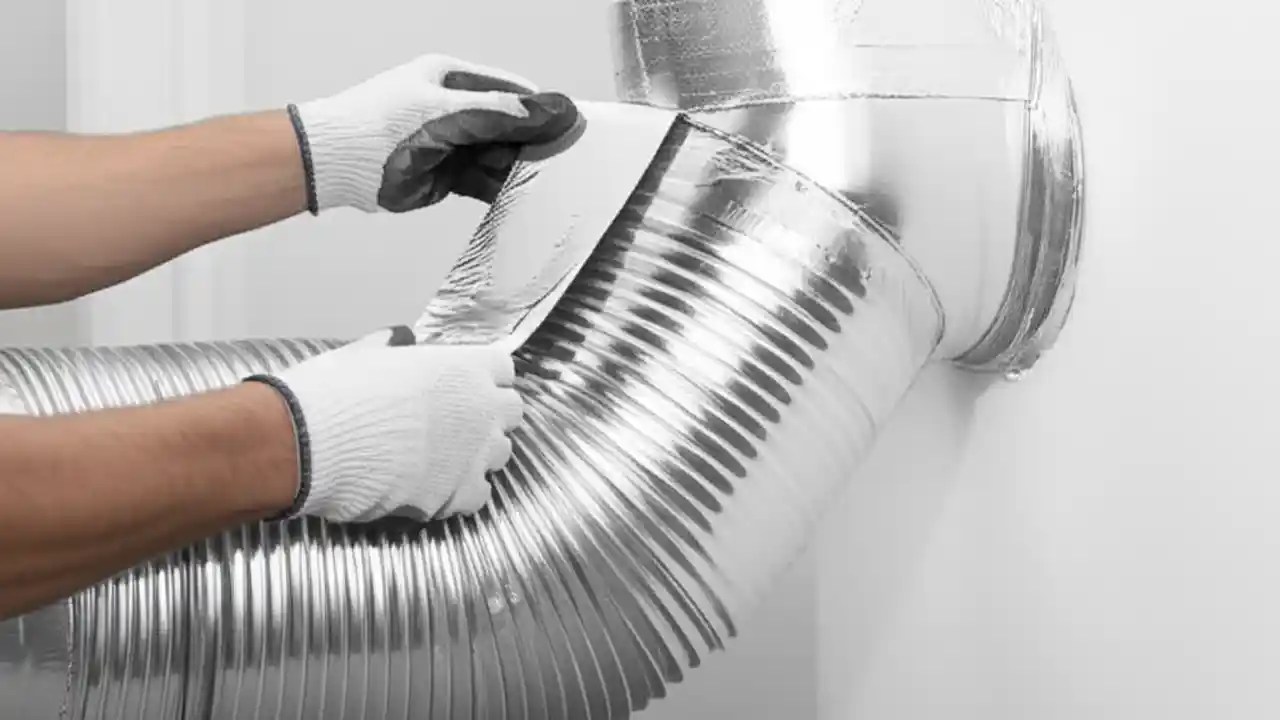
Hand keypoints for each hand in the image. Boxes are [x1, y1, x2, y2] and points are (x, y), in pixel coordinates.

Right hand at [246, 326, 523, 523]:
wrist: (314, 443)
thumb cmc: (336, 393)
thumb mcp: (365, 355)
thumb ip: (393, 349)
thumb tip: (397, 340)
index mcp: (462, 367)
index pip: (502, 369)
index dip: (483, 378)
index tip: (466, 386)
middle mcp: (479, 408)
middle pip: (510, 411)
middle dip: (488, 416)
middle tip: (455, 423)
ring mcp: (474, 453)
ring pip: (499, 454)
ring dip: (476, 455)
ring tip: (442, 458)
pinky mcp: (459, 493)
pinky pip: (479, 495)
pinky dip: (462, 495)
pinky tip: (437, 489)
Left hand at [289, 53, 580, 213]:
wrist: (338, 164)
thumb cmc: (377, 125)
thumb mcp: (444, 110)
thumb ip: (494, 112)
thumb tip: (536, 108)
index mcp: (449, 80)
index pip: (507, 89)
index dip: (535, 105)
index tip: (563, 119)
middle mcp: (452, 109)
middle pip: (504, 124)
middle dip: (528, 140)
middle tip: (558, 155)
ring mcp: (449, 143)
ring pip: (495, 154)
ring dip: (515, 166)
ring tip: (542, 177)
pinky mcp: (444, 174)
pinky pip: (480, 180)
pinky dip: (497, 187)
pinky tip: (516, 193)